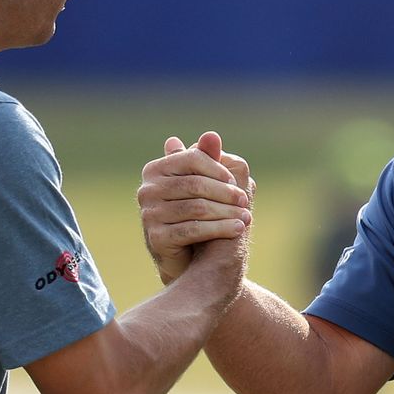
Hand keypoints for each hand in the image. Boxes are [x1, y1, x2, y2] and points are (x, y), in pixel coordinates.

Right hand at [138, 131, 252, 283]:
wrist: (190, 258)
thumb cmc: (200, 215)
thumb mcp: (207, 185)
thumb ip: (209, 159)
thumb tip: (212, 135)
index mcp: (157, 169)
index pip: (192, 158)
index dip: (218, 169)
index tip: (236, 183)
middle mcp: (147, 189)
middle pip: (195, 184)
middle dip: (225, 193)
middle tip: (245, 202)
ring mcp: (148, 214)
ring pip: (196, 207)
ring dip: (226, 213)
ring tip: (246, 218)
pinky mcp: (155, 237)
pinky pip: (192, 230)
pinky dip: (219, 229)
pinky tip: (237, 230)